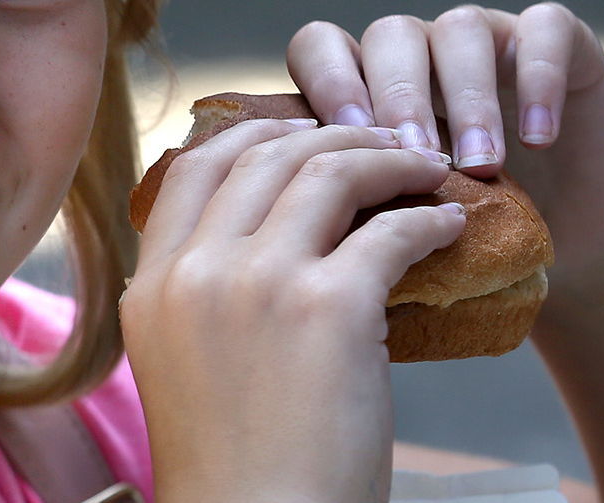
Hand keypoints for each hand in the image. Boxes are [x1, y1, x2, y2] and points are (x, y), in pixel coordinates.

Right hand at [123, 119, 465, 501]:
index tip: (302, 136)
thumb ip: (202, 297)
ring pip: (329, 174)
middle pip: (265, 155)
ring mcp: (260, 284)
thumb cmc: (238, 469)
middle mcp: (197, 271)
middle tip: (377, 142)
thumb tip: (260, 242)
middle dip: (331, 137)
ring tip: (426, 167)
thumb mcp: (184, 365)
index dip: (255, 135)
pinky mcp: (330, 309)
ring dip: (388, 159)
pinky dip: (429, 219)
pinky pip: (391, 231)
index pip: (196, 166)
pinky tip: (450, 227)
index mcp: (153, 286)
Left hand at [284, 2, 603, 302]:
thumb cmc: (463, 245)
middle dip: (399, 99)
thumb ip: (347, 211)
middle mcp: (422, 52)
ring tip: (481, 167)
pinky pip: (547, 31)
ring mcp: (490, 40)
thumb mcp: (397, 228)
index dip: (327, 84)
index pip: (320, 47)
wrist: (567, 253)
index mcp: (366, 83)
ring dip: (467, 98)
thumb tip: (293, 235)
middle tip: (418, 160)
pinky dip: (541, 79)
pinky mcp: (562, 45)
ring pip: (460, 29)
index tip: (342, 151)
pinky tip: (539, 138)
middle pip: (390, 36)